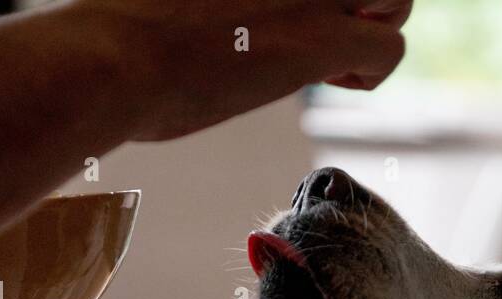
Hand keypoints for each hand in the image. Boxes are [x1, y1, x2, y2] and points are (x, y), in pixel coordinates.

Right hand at [70, 0, 411, 140]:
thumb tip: (223, 17)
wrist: (111, 58)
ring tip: (331, 60)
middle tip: (327, 29)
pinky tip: (329, 83)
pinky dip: (369, 75)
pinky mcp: (322, 39)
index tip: (290, 12)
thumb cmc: (120, 25)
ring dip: (374, 29)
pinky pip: (390, 50)